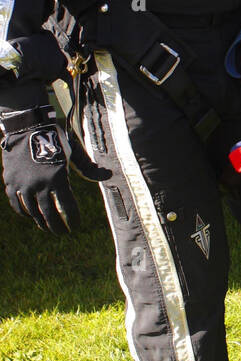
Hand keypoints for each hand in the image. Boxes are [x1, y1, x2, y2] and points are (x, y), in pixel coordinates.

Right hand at [0, 106, 79, 233]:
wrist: (27, 127)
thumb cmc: (55, 139)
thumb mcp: (73, 152)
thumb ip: (88, 167)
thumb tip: (108, 176)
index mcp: (58, 178)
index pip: (68, 206)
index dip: (73, 218)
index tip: (76, 226)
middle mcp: (40, 185)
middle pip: (48, 214)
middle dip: (56, 226)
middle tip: (62, 233)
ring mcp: (23, 185)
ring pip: (32, 211)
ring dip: (40, 221)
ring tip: (47, 227)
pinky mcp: (11, 182)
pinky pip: (17, 204)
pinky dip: (24, 212)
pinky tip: (31, 216)